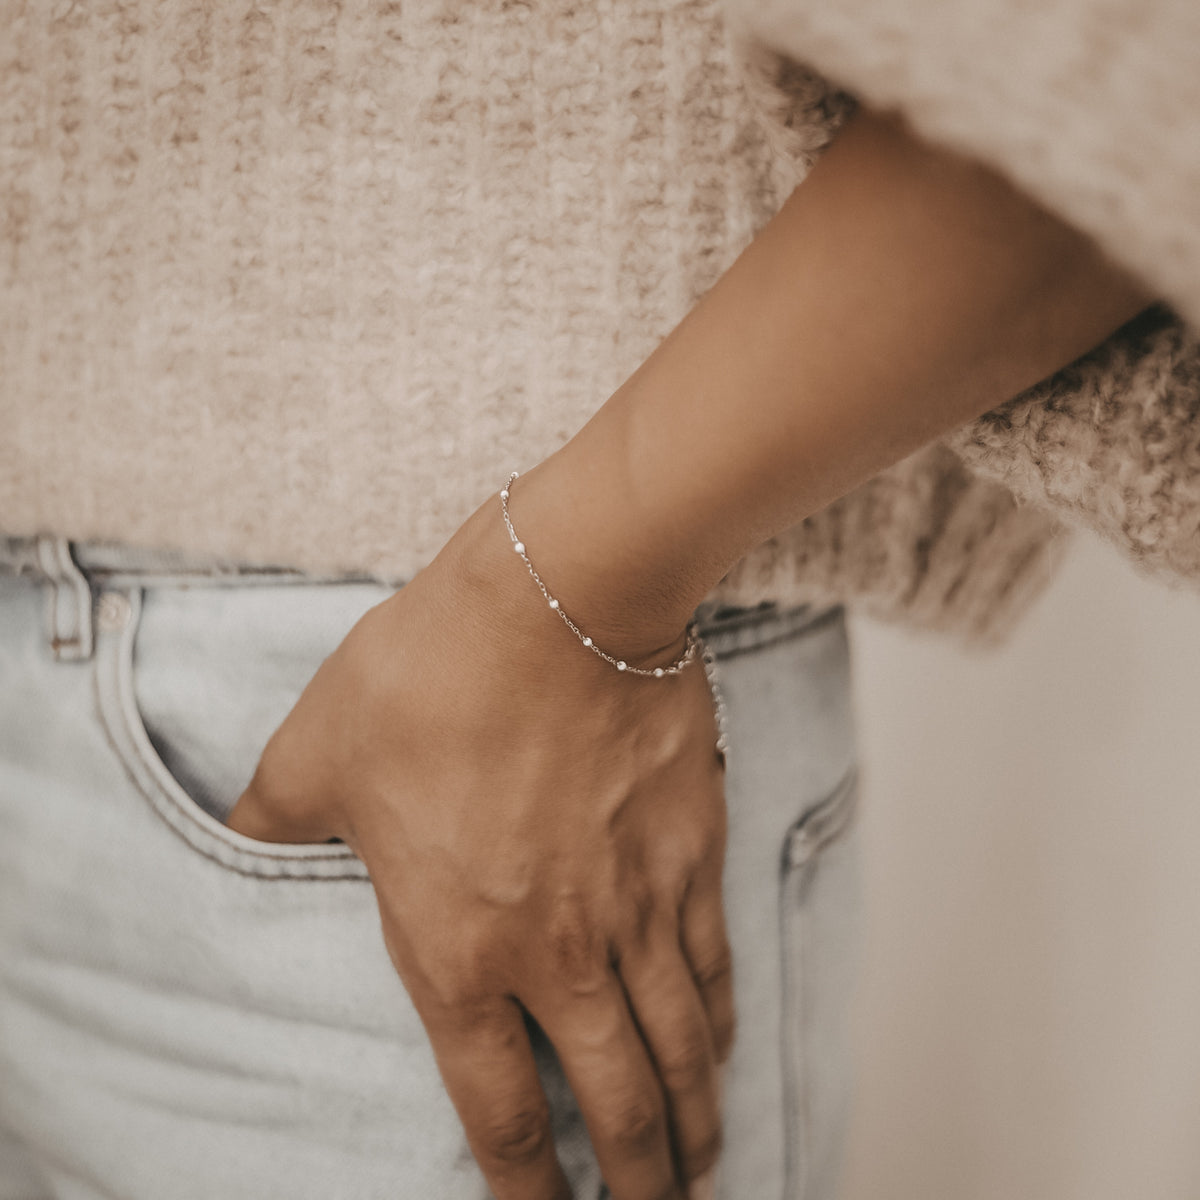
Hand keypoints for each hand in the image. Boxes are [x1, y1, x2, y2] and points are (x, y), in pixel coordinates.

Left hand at [226, 494, 732, 1199]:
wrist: (560, 599)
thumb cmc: (436, 673)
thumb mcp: (321, 746)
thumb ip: (274, 811)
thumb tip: (237, 829)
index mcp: (457, 948)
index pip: (499, 1110)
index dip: (524, 1190)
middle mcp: (558, 953)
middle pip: (616, 1104)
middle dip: (634, 1184)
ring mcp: (638, 908)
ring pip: (680, 1050)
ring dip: (691, 1125)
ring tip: (698, 1169)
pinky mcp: (693, 855)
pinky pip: (714, 967)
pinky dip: (719, 1025)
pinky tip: (720, 1049)